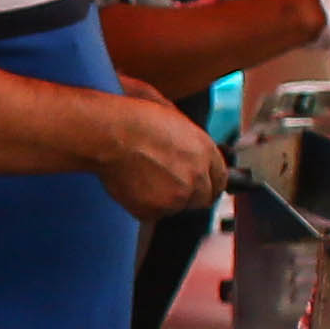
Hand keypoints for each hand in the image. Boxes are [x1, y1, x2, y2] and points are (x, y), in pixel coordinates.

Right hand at [85, 88, 223, 220]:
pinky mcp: (154, 210)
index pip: (220, 178)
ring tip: (141, 177)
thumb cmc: (133, 117)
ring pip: (176, 207)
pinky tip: (131, 184)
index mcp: (204, 151)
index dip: (208, 182)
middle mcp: (196, 176)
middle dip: (188, 193)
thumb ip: (187, 136)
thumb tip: (186, 143)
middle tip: (166, 184)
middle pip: (203, 198)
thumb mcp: (171, 115)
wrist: (109, 134)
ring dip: (164, 198)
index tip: (199, 184)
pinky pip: (152, 213)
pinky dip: (143, 204)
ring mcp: (176, 197)